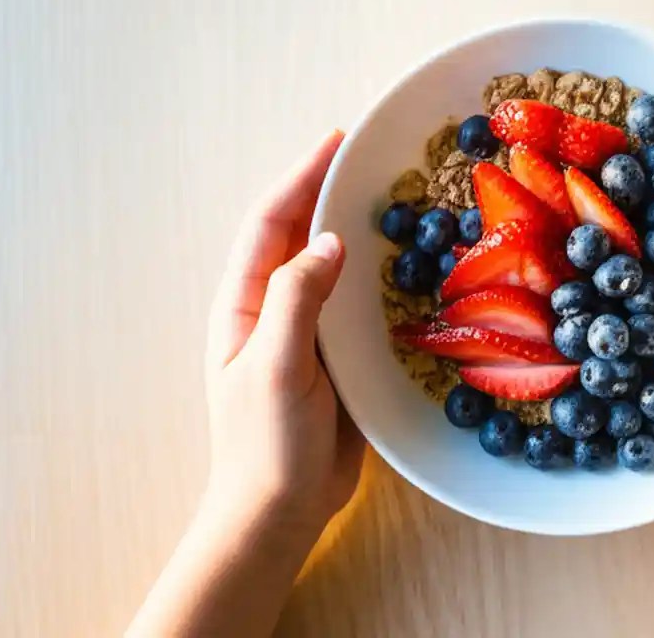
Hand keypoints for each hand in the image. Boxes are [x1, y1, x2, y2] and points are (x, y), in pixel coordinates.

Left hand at [205, 129, 363, 533]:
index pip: (271, 223)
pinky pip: (358, 306)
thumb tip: (331, 241)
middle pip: (302, 235)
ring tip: (397, 202)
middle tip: (374, 162)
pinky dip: (379, 280)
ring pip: (333, 268)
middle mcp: (273, 310)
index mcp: (245, 304)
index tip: (337, 142)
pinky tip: (408, 270)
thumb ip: (299, 298)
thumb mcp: (274, 365)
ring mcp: (306, 335)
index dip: (300, 178)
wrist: (279, 512)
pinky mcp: (337, 360)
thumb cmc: (265, 443)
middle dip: (330, 194)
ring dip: (358, 233)